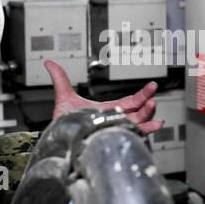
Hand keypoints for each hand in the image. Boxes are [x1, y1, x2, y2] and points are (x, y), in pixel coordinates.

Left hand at [44, 58, 162, 134]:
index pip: (130, 102)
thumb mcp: (65, 98)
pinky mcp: (114, 140)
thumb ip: (60, 79)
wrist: (59, 140)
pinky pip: (133, 136)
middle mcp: (115, 121)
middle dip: (147, 103)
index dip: (142, 94)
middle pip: (138, 112)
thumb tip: (50, 63)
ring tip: (152, 107)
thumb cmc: (63, 124)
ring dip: (147, 116)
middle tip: (153, 96)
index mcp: (109, 110)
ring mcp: (115, 131)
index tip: (152, 86)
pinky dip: (146, 132)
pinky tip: (154, 126)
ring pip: (138, 123)